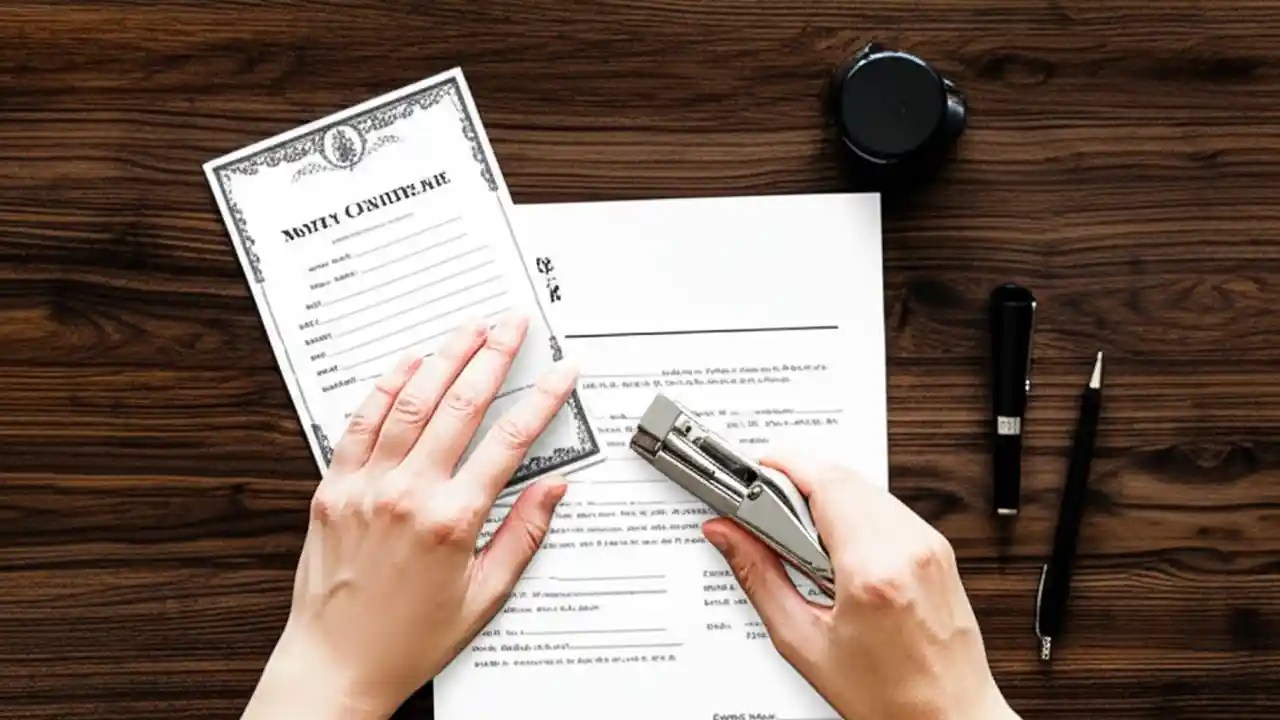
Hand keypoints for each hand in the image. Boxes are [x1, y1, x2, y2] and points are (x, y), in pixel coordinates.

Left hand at [242, 313, 577, 719]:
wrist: (335, 664)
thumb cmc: (408, 639)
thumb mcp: (484, 596)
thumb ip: (522, 535)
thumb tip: (555, 490)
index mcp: (452, 520)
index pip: (510, 441)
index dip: (542, 399)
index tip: (562, 372)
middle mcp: (408, 494)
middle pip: (461, 405)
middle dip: (493, 355)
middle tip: (513, 324)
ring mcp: (367, 487)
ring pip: (410, 402)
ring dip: (443, 358)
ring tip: (468, 328)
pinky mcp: (333, 488)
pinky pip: (360, 423)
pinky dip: (385, 388)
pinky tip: (407, 365)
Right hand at [701, 451, 1017, 719]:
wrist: (950, 719)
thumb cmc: (889, 696)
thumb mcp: (804, 641)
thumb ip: (759, 577)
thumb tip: (728, 536)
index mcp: (872, 570)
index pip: (823, 481)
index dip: (782, 465)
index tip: (755, 472)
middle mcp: (909, 548)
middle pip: (844, 476)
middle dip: (800, 480)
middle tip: (768, 511)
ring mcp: (930, 545)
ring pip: (867, 487)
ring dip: (829, 496)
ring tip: (805, 542)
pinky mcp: (939, 549)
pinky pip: (889, 507)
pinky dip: (856, 512)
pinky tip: (839, 549)